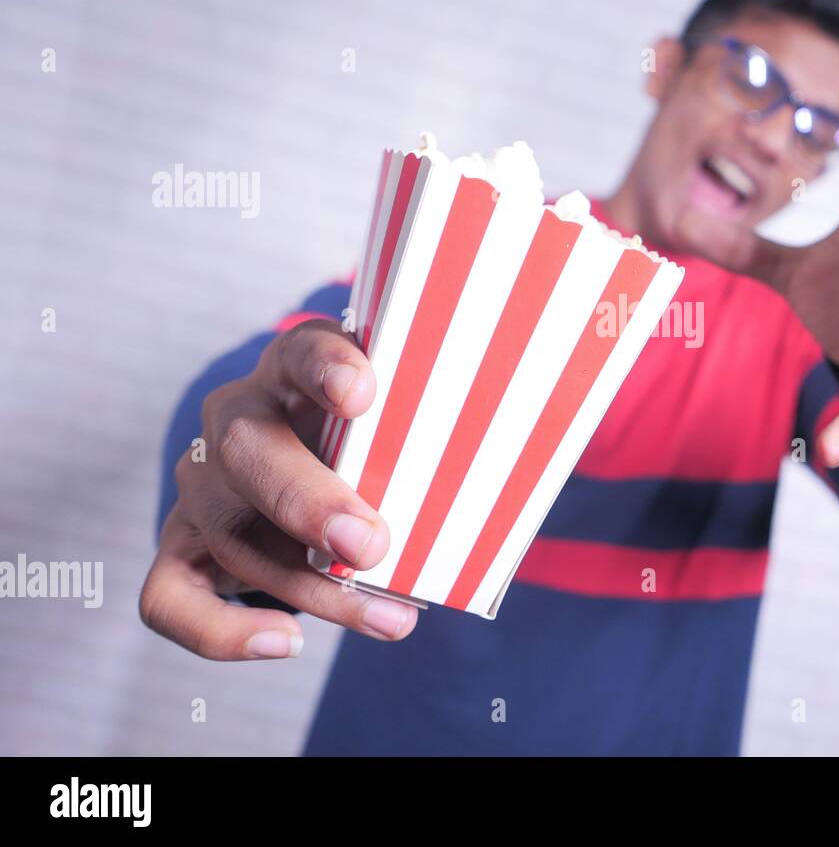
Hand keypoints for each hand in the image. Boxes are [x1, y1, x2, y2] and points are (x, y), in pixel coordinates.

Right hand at [139, 320, 419, 659]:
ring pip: (232, 535)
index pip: (300, 352)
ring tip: (388, 617)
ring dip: (312, 588)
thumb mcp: (395, 430)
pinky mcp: (181, 548)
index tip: (363, 393)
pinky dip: (223, 632)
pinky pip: (170, 598)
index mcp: (294, 375)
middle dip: (308, 501)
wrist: (301, 480)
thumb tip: (512, 476)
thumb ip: (427, 439)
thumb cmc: (369, 451)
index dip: (324, 367)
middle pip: (247, 447)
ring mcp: (202, 486)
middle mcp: (237, 420)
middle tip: (371, 543)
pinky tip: (285, 642)